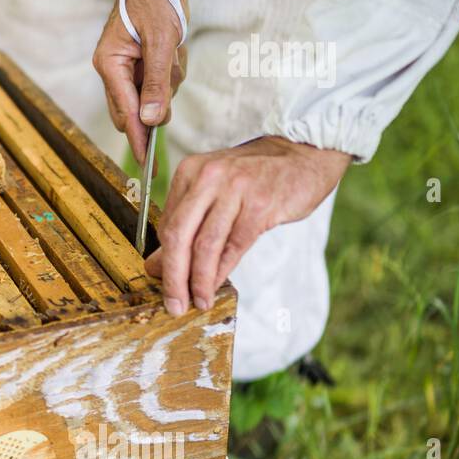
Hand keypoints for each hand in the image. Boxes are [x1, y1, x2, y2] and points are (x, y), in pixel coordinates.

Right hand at [92, 0, 188, 164]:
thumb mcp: (162, 40)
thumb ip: (157, 82)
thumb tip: (153, 120)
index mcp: (109, 65)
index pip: (125, 112)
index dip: (138, 137)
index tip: (147, 163)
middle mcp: (113, 68)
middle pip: (137, 108)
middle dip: (160, 97)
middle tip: (172, 67)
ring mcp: (126, 65)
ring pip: (153, 94)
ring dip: (170, 77)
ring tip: (175, 46)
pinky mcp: (140, 59)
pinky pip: (160, 79)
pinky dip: (172, 67)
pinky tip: (174, 45)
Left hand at [146, 136, 351, 314]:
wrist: (303, 154)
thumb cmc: (256, 176)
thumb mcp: (215, 192)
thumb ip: (187, 225)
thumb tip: (156, 266)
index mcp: (190, 172)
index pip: (167, 224)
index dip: (163, 259)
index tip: (161, 282)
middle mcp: (209, 177)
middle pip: (179, 235)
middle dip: (173, 276)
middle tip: (173, 304)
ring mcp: (235, 189)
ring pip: (205, 244)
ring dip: (199, 280)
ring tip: (198, 301)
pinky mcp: (261, 205)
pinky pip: (234, 246)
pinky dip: (221, 271)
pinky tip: (216, 286)